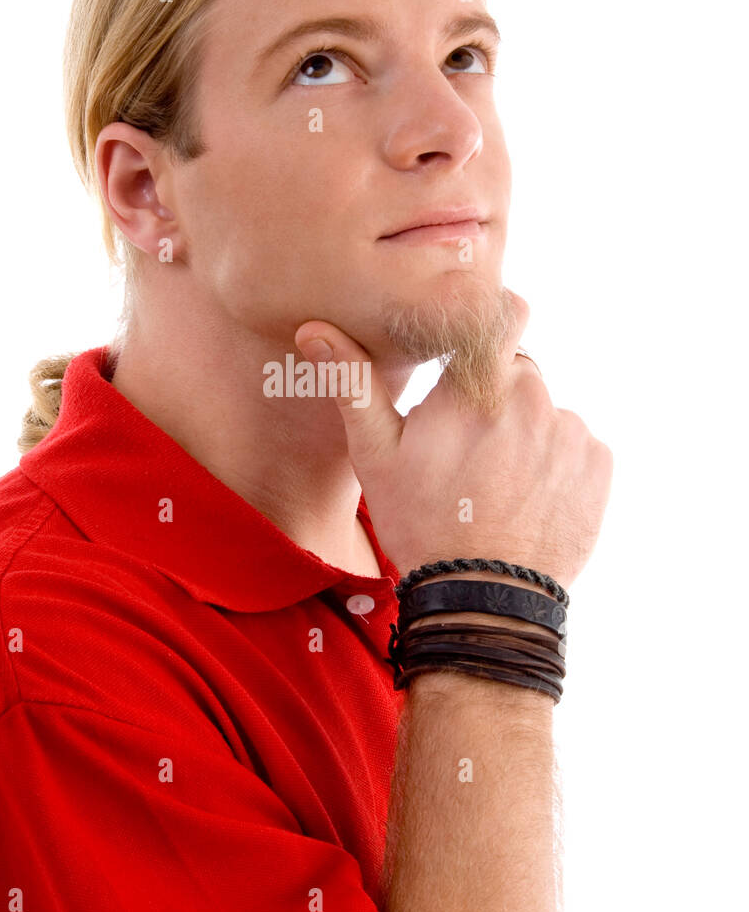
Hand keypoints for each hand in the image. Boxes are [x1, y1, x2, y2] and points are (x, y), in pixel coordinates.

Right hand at [294, 294, 612, 589]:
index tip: (475, 352)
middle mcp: (533, 395)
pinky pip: (577, 449)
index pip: (505, 313)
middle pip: (520, 373)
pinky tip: (527, 501)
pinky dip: (558, 467)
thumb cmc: (419, 522)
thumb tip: (314, 329)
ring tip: (498, 485)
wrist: (481, 599)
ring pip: (547, 414)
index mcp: (477, 381)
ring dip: (528, 435)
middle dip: (498, 398)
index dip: (491, 326)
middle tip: (469, 449)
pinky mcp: (598, 466)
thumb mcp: (375, 454)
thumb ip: (353, 382)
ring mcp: (570, 431)